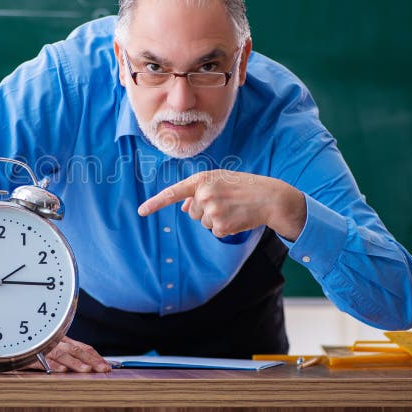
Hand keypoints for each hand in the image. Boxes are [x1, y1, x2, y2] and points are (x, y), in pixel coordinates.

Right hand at [26, 336, 110, 372]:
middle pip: (77, 351)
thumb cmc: (36, 344)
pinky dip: (52, 365)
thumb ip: (69, 352)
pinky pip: (43, 360)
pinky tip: (61, 370)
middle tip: (103, 369)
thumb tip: (90, 364)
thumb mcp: (54, 346)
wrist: (15, 339)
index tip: (107, 365)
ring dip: (75, 363)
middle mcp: (57, 343)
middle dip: (92, 361)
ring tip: (86, 370)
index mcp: (64, 340)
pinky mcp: (32, 355)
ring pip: (62, 355)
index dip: (96, 356)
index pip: (84, 347)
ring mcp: (45, 348)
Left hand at [138, 170, 305, 240]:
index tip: (141, 211)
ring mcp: (212, 210)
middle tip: (226, 202)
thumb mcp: (220, 182)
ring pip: (203, 222)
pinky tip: (237, 218)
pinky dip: (225, 228)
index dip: (156, 203)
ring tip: (233, 208)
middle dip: (206, 210)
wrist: (270, 197)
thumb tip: (183, 207)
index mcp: (202, 179)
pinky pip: (215, 231)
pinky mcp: (221, 225)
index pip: (173, 192)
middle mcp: (204, 194)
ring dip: (217, 219)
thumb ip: (199, 191)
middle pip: (193, 212)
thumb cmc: (243, 187)